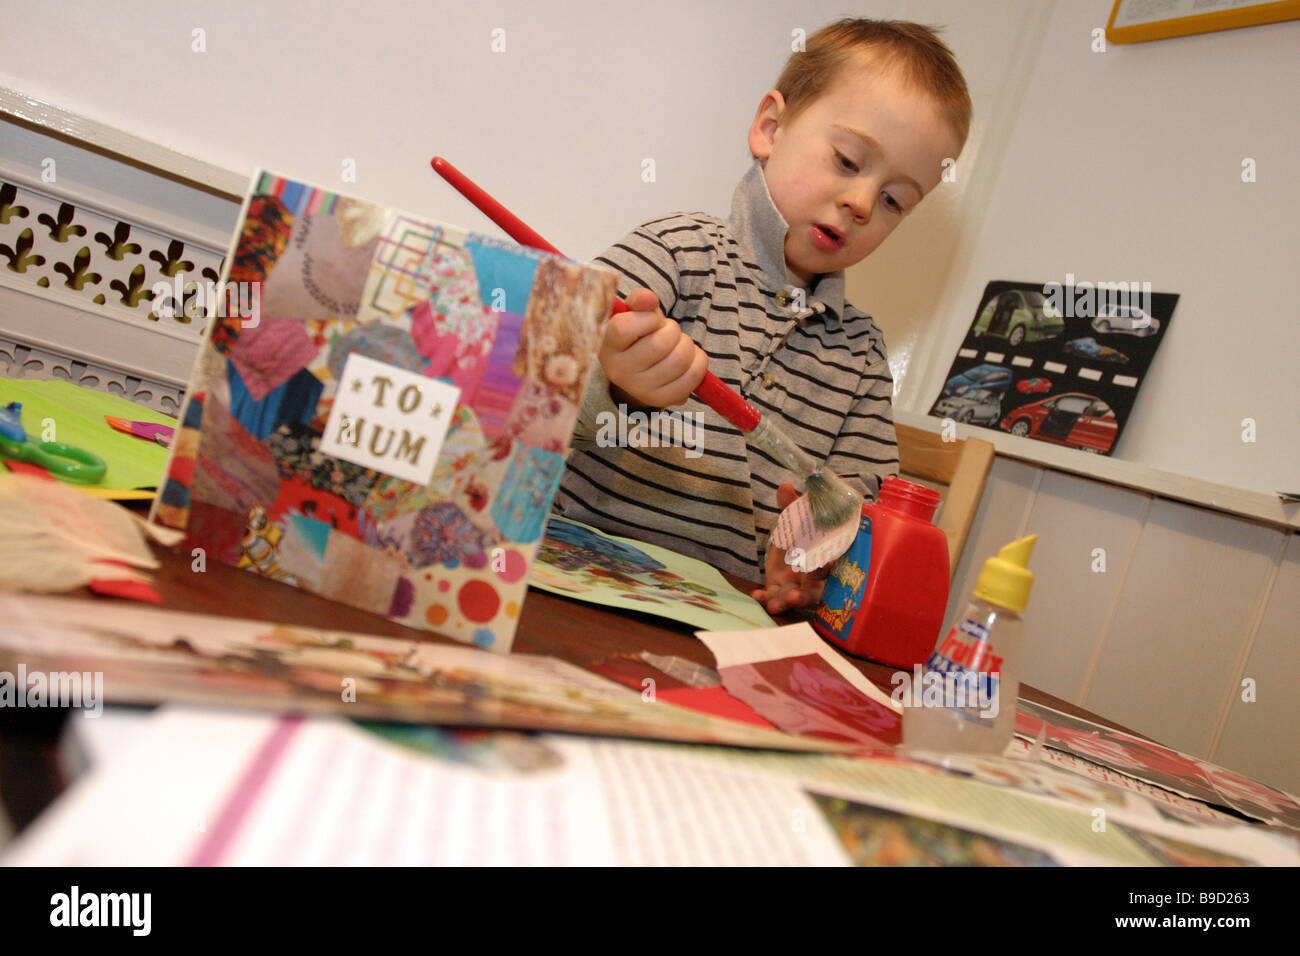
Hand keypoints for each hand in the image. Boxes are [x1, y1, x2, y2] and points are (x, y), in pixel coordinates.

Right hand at [600, 288, 708, 408]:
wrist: (637, 370)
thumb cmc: (637, 336)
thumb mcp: (633, 315)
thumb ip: (639, 301)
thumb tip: (649, 299)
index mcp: (607, 346)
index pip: (625, 327)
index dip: (648, 318)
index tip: (653, 319)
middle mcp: (619, 371)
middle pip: (660, 344)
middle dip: (673, 330)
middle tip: (670, 332)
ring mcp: (640, 389)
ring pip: (679, 360)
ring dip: (688, 345)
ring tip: (679, 344)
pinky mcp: (661, 399)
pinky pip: (692, 377)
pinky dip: (698, 362)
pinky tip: (689, 359)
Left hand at [751, 482, 831, 614]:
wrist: (795, 540)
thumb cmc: (805, 529)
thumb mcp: (799, 516)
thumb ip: (793, 505)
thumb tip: (784, 485)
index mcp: (827, 557)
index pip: (833, 566)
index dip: (829, 567)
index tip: (825, 565)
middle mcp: (816, 577)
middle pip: (816, 591)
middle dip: (806, 595)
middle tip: (796, 596)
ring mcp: (799, 586)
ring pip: (797, 599)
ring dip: (786, 603)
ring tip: (776, 605)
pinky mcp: (782, 590)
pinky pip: (776, 597)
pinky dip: (766, 598)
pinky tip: (757, 596)